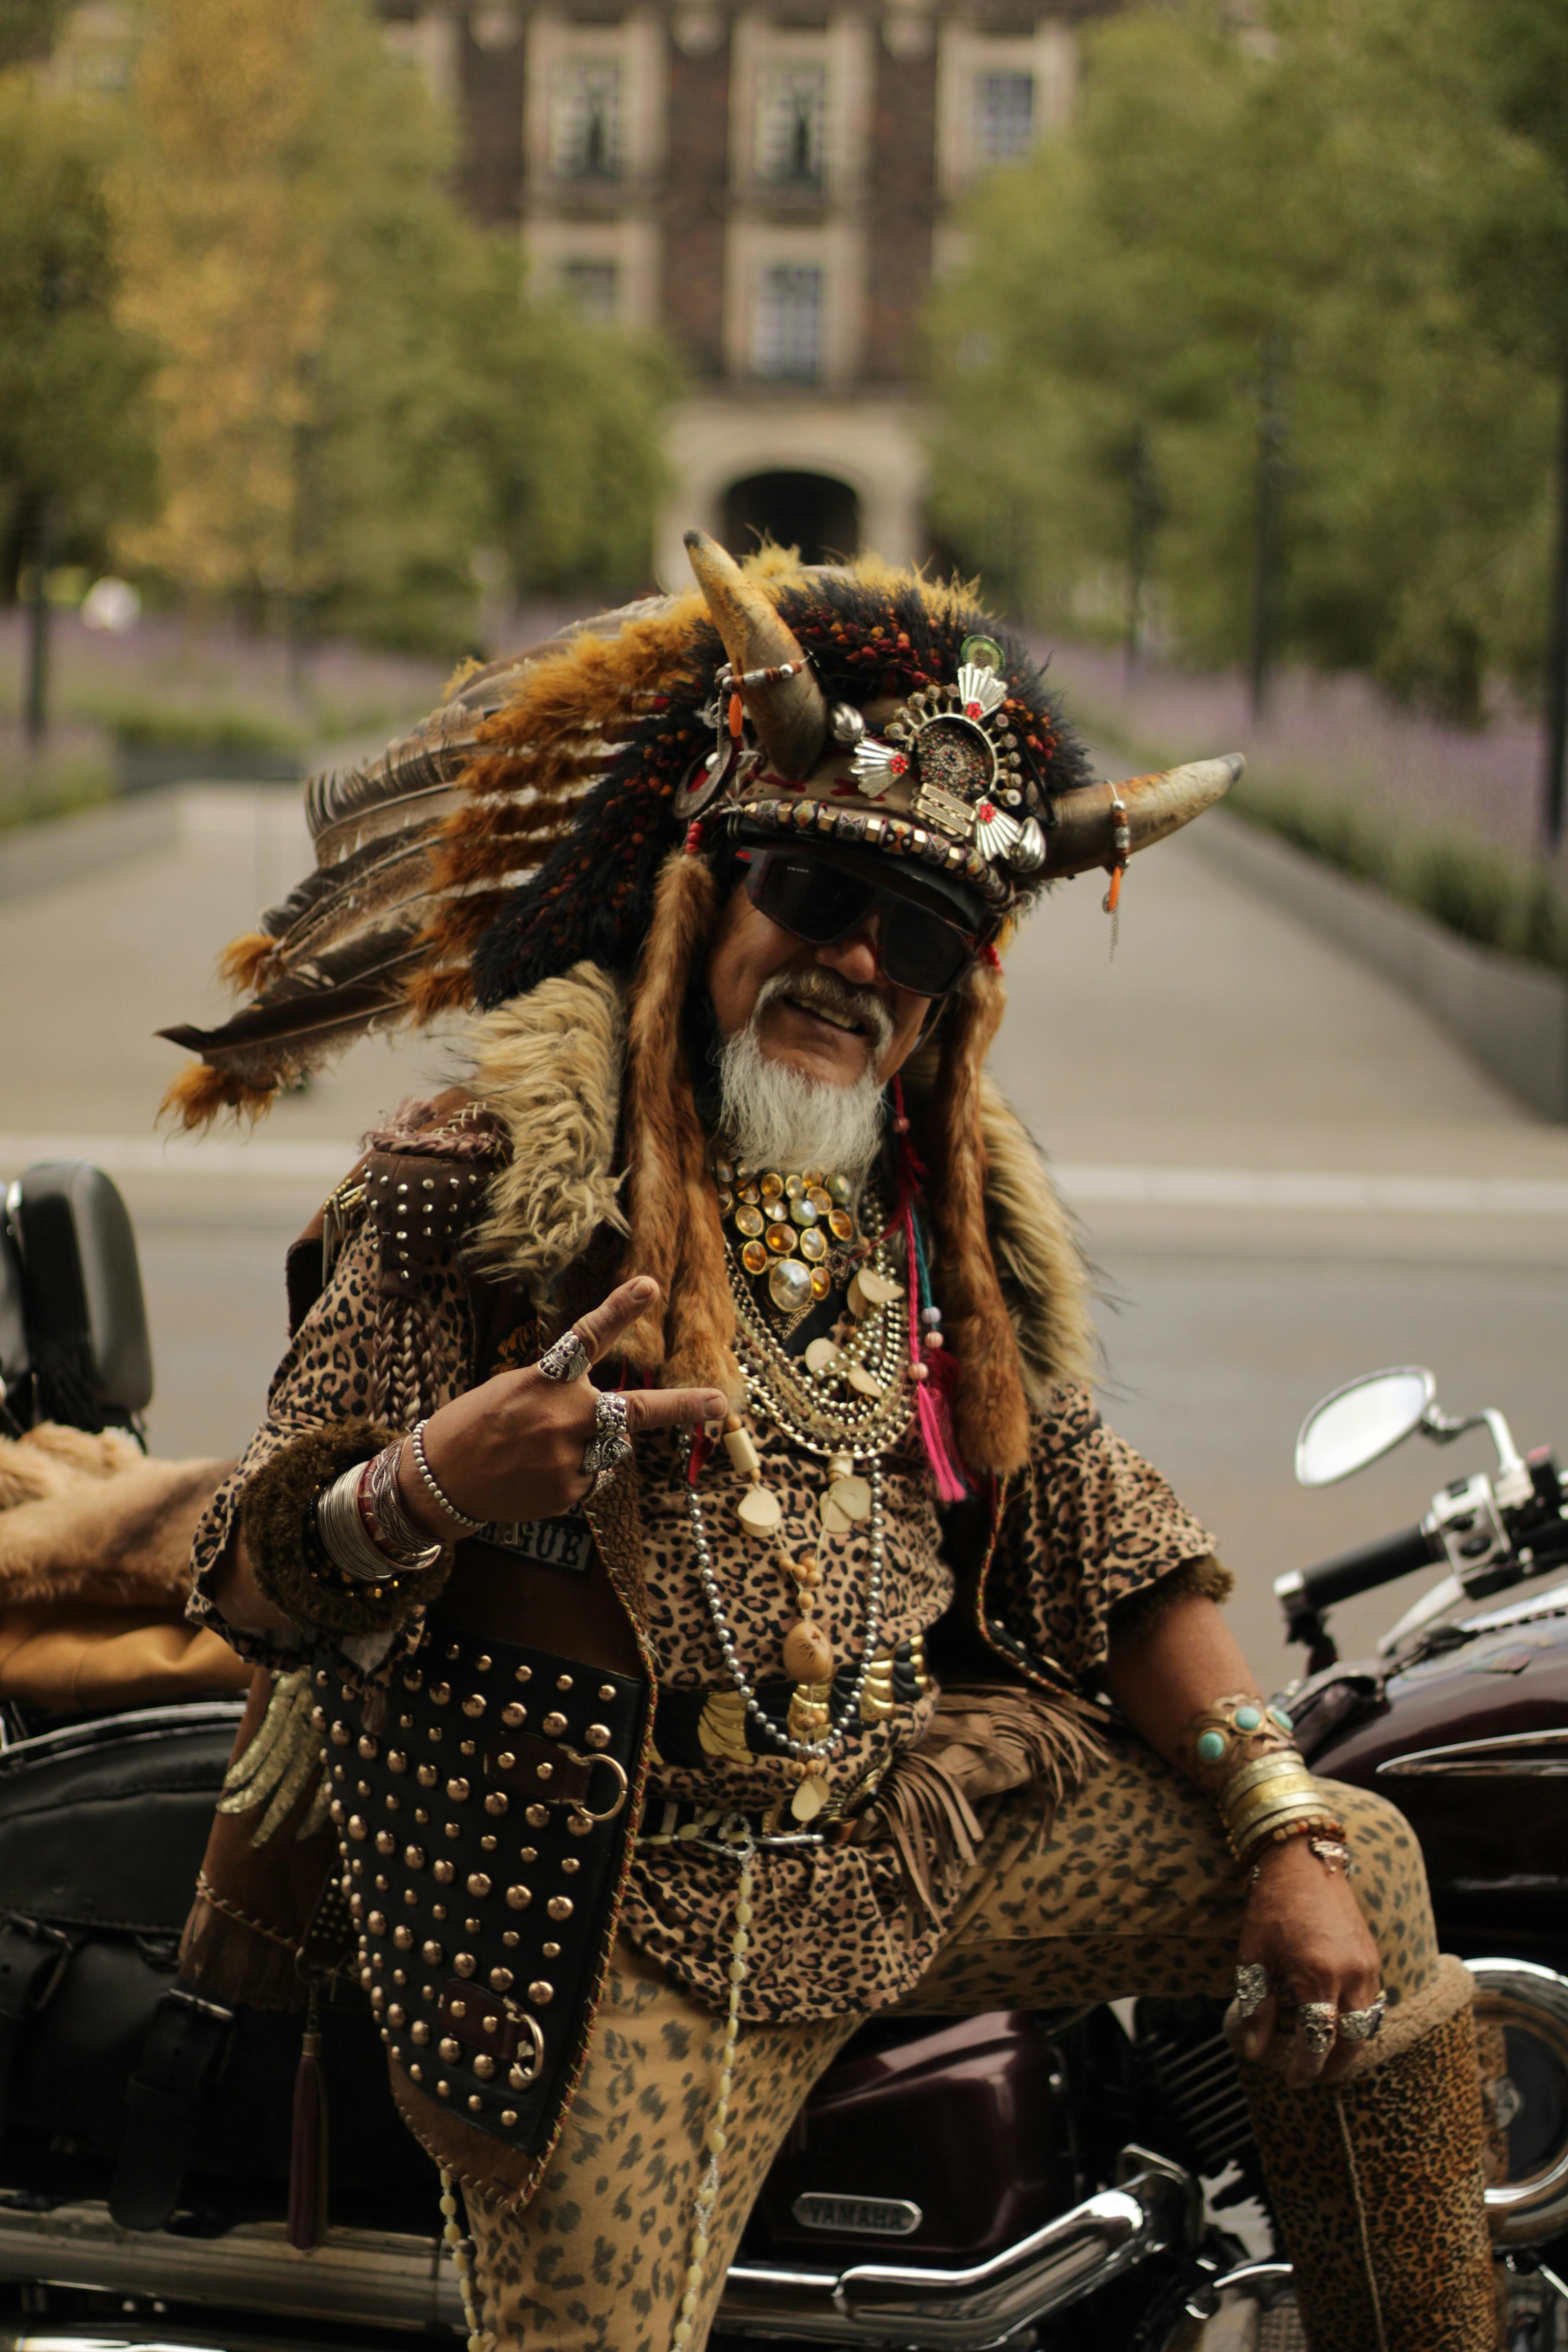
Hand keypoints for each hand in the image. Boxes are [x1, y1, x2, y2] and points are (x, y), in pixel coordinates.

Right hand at [396, 1276, 726, 1534]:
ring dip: (592, 1446)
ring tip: (544, 1451)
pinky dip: (573, 1473)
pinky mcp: (569, 1492)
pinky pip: (591, 1477)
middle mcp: (564, 1418)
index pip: (588, 1338)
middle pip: (635, 1411)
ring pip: (610, 1449)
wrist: (439, 1481)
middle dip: (681, 1407)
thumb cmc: (475, 1426)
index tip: (651, 1285)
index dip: (620, 1310)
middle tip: (716, 1402)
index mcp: (545, 1381)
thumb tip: (607, 1420)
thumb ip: (564, 1395)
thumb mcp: (516, 1391)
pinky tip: (538, 1473)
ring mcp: (569, 1459)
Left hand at [1236, 1838, 1381, 2084]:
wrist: (1303, 1862)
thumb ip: (1257, 2006)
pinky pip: (1373, 2001)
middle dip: (1334, 2066)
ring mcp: (1368, 1966)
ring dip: (1349, 2046)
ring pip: (1367, 2024)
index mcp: (1319, 1977)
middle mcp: (1351, 1976)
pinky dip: (1358, 2021)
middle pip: (1351, 2041)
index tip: (1294, 2080)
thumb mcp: (1255, 1957)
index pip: (1319, 2040)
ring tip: (1327, 2058)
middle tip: (1314, 2078)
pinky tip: (1339, 2024)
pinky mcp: (1373, 1956)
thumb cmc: (1273, 1907)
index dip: (1307, 2067)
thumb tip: (1254, 2050)